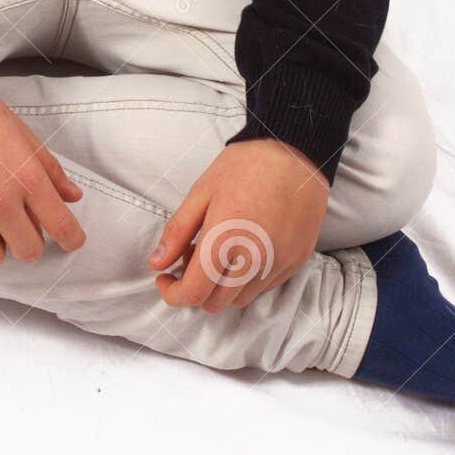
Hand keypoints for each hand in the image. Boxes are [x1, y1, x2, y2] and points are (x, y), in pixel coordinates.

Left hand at [147, 139, 329, 313]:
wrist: (297, 150)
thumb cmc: (247, 165)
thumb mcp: (202, 191)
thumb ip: (177, 231)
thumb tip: (157, 263)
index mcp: (226, 241)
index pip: (194, 293)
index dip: (173, 293)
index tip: (166, 278)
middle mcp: (255, 261)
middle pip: (215, 303)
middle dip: (196, 289)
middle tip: (192, 258)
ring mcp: (279, 264)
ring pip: (240, 300)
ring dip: (222, 286)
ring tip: (220, 251)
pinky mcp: (297, 261)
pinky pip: (265, 287)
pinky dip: (247, 279)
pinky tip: (244, 249)